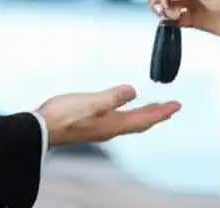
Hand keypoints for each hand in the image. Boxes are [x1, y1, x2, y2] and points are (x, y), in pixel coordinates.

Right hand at [37, 85, 179, 146]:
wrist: (42, 128)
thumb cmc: (65, 116)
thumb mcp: (92, 102)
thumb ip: (113, 97)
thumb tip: (134, 90)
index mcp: (114, 124)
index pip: (145, 118)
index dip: (162, 111)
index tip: (177, 105)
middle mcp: (111, 128)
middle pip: (141, 121)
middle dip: (157, 113)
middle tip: (172, 107)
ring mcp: (101, 127)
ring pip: (130, 121)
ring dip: (145, 114)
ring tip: (154, 108)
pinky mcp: (91, 123)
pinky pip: (119, 118)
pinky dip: (129, 112)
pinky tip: (123, 108)